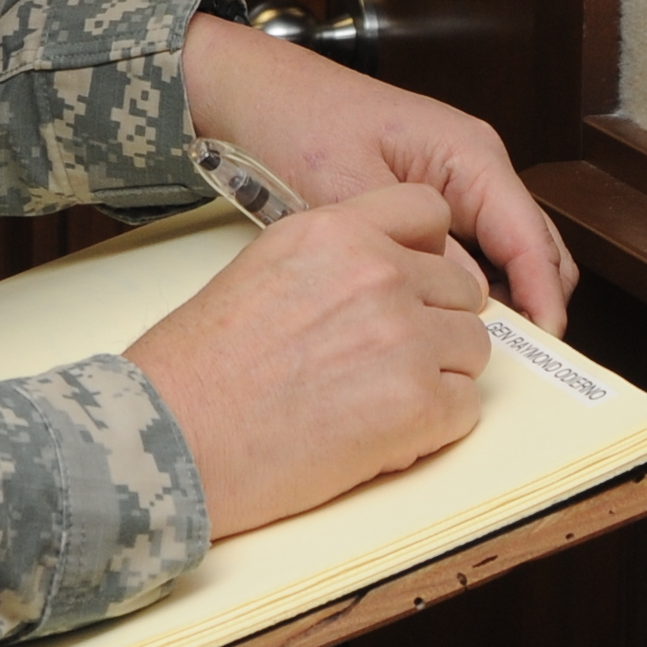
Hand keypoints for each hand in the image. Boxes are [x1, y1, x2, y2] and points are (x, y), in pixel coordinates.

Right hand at [123, 184, 493, 536]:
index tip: (411, 285)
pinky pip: (466, 408)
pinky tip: (380, 433)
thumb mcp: (263, 268)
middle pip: (460, 290)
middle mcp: (378, 272)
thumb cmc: (199, 368)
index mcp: (335, 230)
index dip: (426, 254)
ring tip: (377, 401)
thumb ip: (335, 261)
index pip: (429, 211)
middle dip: (433, 325)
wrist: (174, 434)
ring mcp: (403, 337)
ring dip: (439, 377)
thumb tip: (388, 281)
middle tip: (382, 362)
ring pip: (472, 349)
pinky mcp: (417, 404)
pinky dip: (433, 427)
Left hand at [178, 13, 576, 330]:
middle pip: (532, 249)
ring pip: (505, 255)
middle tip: (514, 365)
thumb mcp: (348, 188)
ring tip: (476, 352)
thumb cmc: (297, 121)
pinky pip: (469, 252)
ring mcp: (455, 185)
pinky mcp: (430, 203)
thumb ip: (411, 245)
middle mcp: (473, 167)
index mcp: (468, 154)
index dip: (544, 298)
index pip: (531, 237)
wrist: (253, 92)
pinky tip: (442, 322)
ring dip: (501, 301)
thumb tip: (467, 298)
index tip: (546, 349)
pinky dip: (468, 289)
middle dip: (533, 305)